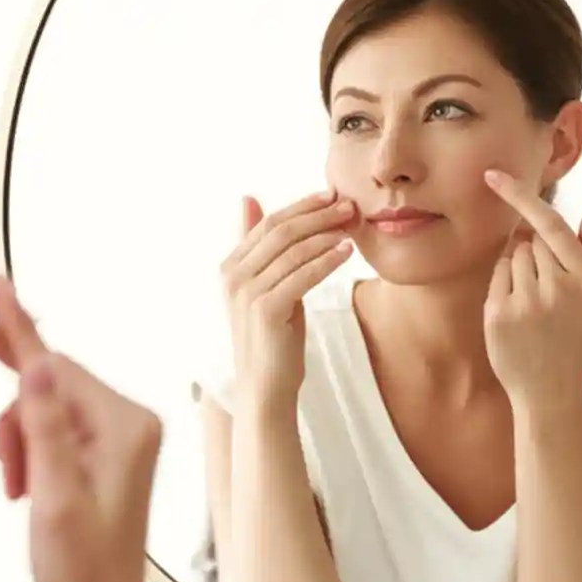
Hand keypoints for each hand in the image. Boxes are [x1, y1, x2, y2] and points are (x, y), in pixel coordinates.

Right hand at [0, 277, 163, 581]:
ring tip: (11, 488)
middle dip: (10, 404)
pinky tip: (14, 480)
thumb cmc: (80, 566)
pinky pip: (53, 429)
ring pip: (43, 409)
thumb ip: (45, 428)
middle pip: (50, 382)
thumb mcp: (55, 496)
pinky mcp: (104, 454)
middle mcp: (128, 421)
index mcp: (125, 424)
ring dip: (17, 440)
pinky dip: (26, 449)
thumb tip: (35, 363)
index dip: (18, 328)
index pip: (57, 366)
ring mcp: (117, 438)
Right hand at [220, 190, 356, 404]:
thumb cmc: (272, 338)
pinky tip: (347, 251)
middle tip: (348, 205)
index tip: (330, 194)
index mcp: (229, 268)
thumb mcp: (266, 287)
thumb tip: (249, 198)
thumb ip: (261, 249)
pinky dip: (327, 260)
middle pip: (280, 231)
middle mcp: (232, 277)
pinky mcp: (266, 310)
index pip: (267, 223)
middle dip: (317, 214)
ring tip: (352, 224)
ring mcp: (246, 293)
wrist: (265, 387)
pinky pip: (302, 275)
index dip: (300, 206)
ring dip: (327, 233)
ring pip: (293, 250)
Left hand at [482, 170, 581, 404]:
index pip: (552, 226)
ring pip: (512, 256)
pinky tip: (517, 310)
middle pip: (531, 241)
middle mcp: (558, 289)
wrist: (550, 390)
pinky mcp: (499, 315)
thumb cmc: (578, 339)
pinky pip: (496, 276)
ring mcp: (527, 302)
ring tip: (534, 303)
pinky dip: (503, 284)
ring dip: (519, 269)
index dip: (521, 198)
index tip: (494, 176)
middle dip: (534, 252)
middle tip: (545, 287)